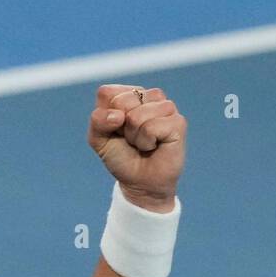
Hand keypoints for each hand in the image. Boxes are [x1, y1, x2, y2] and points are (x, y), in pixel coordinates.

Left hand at [86, 84, 186, 210]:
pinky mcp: (178, 122)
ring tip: (143, 144)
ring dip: (134, 137)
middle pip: (122, 101)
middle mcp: (149, 96)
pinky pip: (150, 128)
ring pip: (136, 116)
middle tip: (131, 139)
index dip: (105, 118)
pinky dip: (146, 142)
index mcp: (129, 94)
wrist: (140, 183)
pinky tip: (154, 146)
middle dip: (121, 127)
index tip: (116, 131)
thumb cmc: (121, 157)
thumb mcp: (99, 139)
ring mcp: (166, 107)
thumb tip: (118, 115)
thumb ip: (98, 120)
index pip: (107, 93)